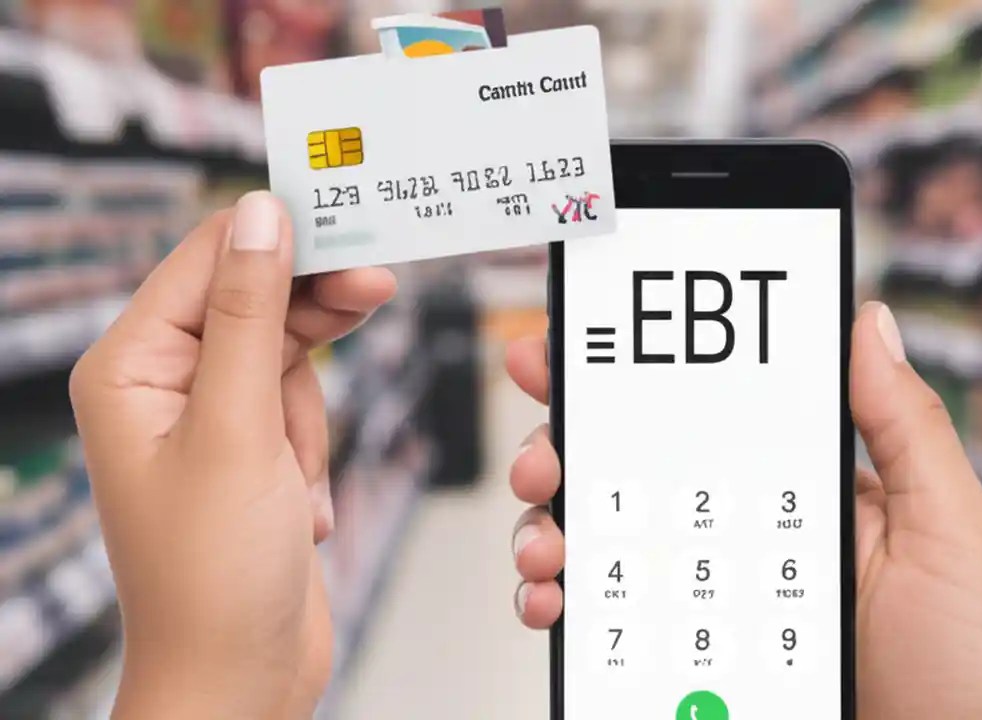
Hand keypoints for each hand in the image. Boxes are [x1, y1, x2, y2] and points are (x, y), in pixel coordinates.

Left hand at [71, 192, 396, 718]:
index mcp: (130, 369)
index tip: (349, 209)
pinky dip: (314, 453)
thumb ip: (248, 312)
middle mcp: (162, 388)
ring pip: (288, 361)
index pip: (208, 260)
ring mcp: (208, 424)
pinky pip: (300, 413)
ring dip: (310, 418)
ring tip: (295, 484)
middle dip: (313, 316)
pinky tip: (300, 510)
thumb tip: (259, 214)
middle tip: (379, 287)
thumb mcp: (237, 428)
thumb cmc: (213, 573)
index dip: (280, 232)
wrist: (240, 677)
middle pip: (255, 301)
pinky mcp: (248, 456)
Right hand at [503, 302, 981, 718]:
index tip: (575, 353)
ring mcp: (707, 599)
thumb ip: (903, 424)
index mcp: (798, 490)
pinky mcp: (686, 661)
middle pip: (632, 474)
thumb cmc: (962, 658)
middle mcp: (741, 537)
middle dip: (566, 450)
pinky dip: (561, 604)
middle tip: (542, 460)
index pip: (705, 418)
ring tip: (547, 543)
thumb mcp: (947, 524)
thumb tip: (867, 319)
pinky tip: (555, 602)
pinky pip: (605, 625)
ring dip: (550, 526)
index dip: (636, 383)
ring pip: (603, 544)